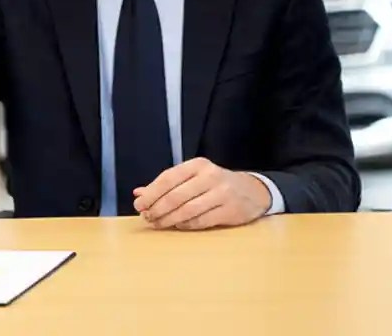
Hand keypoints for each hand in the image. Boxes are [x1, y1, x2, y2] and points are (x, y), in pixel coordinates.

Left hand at [131, 157, 270, 229]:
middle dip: (157, 209)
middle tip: (147, 218)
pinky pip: (201, 221)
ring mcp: (221, 193)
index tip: (138, 205)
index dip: (151, 193)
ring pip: (187, 210)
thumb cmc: (215, 184)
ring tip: (158, 224)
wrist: (252, 191)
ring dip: (169, 220)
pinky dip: (186, 225)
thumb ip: (166, 185)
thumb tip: (139, 193)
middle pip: (175, 196)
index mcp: (197, 165)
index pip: (168, 178)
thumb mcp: (192, 178)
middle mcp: (210, 176)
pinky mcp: (230, 210)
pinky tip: (178, 226)